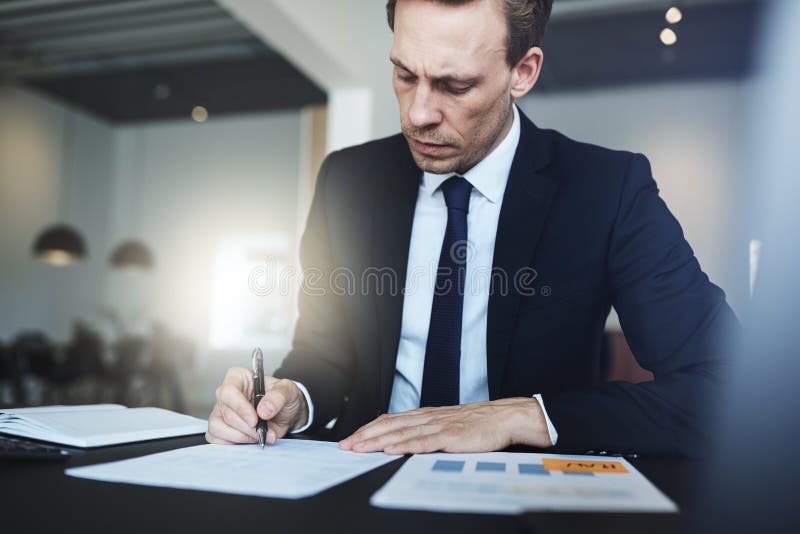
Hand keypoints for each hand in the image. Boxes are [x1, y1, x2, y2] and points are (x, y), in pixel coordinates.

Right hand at [206, 367, 308, 444]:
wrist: (285, 415)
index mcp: (238, 378)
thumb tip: (264, 409)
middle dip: (247, 427)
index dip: (240, 408)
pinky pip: (216, 438)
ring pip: (218, 427)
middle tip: (263, 431)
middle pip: (226, 413)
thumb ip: (279, 396)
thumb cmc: (283, 398)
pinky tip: (248, 439)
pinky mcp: (219, 427)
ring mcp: (220, 411)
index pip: (229, 391)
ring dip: (241, 436)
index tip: (255, 420)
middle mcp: (226, 394)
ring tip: (259, 435)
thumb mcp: (289, 391)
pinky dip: (233, 443)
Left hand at [338, 397, 551, 454]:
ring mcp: (438, 426)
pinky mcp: (450, 436)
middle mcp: (427, 418)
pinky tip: (391, 449)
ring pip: (401, 433)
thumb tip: (402, 437)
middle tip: (345, 446)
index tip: (351, 439)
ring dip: (377, 441)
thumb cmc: (477, 423)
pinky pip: (423, 442)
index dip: (368, 429)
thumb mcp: (446, 423)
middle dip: (364, 436)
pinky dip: (404, 445)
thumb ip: (425, 429)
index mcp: (425, 415)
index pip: (389, 420)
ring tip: (359, 448)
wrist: (503, 418)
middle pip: (389, 425)